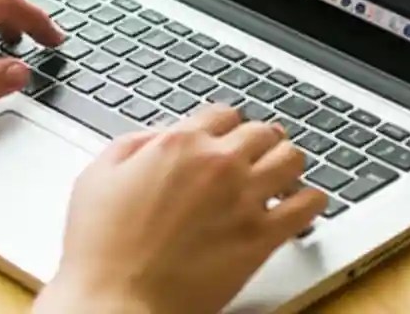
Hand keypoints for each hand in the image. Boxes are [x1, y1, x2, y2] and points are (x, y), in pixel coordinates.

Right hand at [35, 106, 327, 313]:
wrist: (117, 300)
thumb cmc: (101, 248)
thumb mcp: (99, 174)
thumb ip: (135, 144)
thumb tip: (162, 135)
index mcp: (180, 144)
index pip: (223, 114)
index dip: (225, 126)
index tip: (226, 138)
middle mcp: (218, 163)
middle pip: (262, 131)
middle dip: (260, 142)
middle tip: (258, 155)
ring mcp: (245, 198)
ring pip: (292, 158)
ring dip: (288, 164)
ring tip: (283, 177)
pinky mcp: (262, 236)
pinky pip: (309, 204)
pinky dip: (311, 201)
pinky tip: (302, 206)